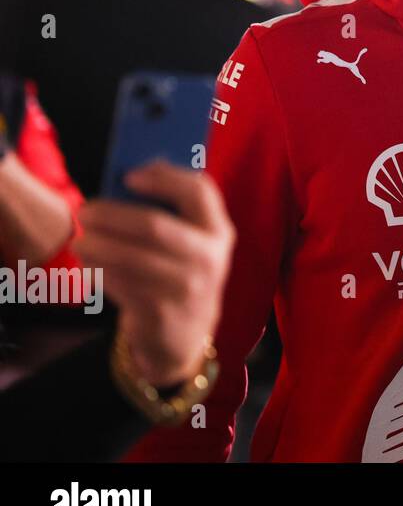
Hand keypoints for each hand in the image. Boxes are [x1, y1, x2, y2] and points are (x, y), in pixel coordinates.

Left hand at [77, 162, 233, 386]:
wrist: (185, 332)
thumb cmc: (179, 271)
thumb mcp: (191, 242)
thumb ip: (172, 210)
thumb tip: (133, 173)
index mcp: (218, 231)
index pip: (198, 192)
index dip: (164, 178)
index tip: (128, 177)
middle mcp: (209, 258)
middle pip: (154, 225)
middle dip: (112, 215)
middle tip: (84, 210)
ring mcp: (187, 287)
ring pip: (130, 257)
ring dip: (97, 245)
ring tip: (80, 239)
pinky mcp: (161, 312)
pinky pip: (120, 283)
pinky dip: (98, 270)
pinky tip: (89, 262)